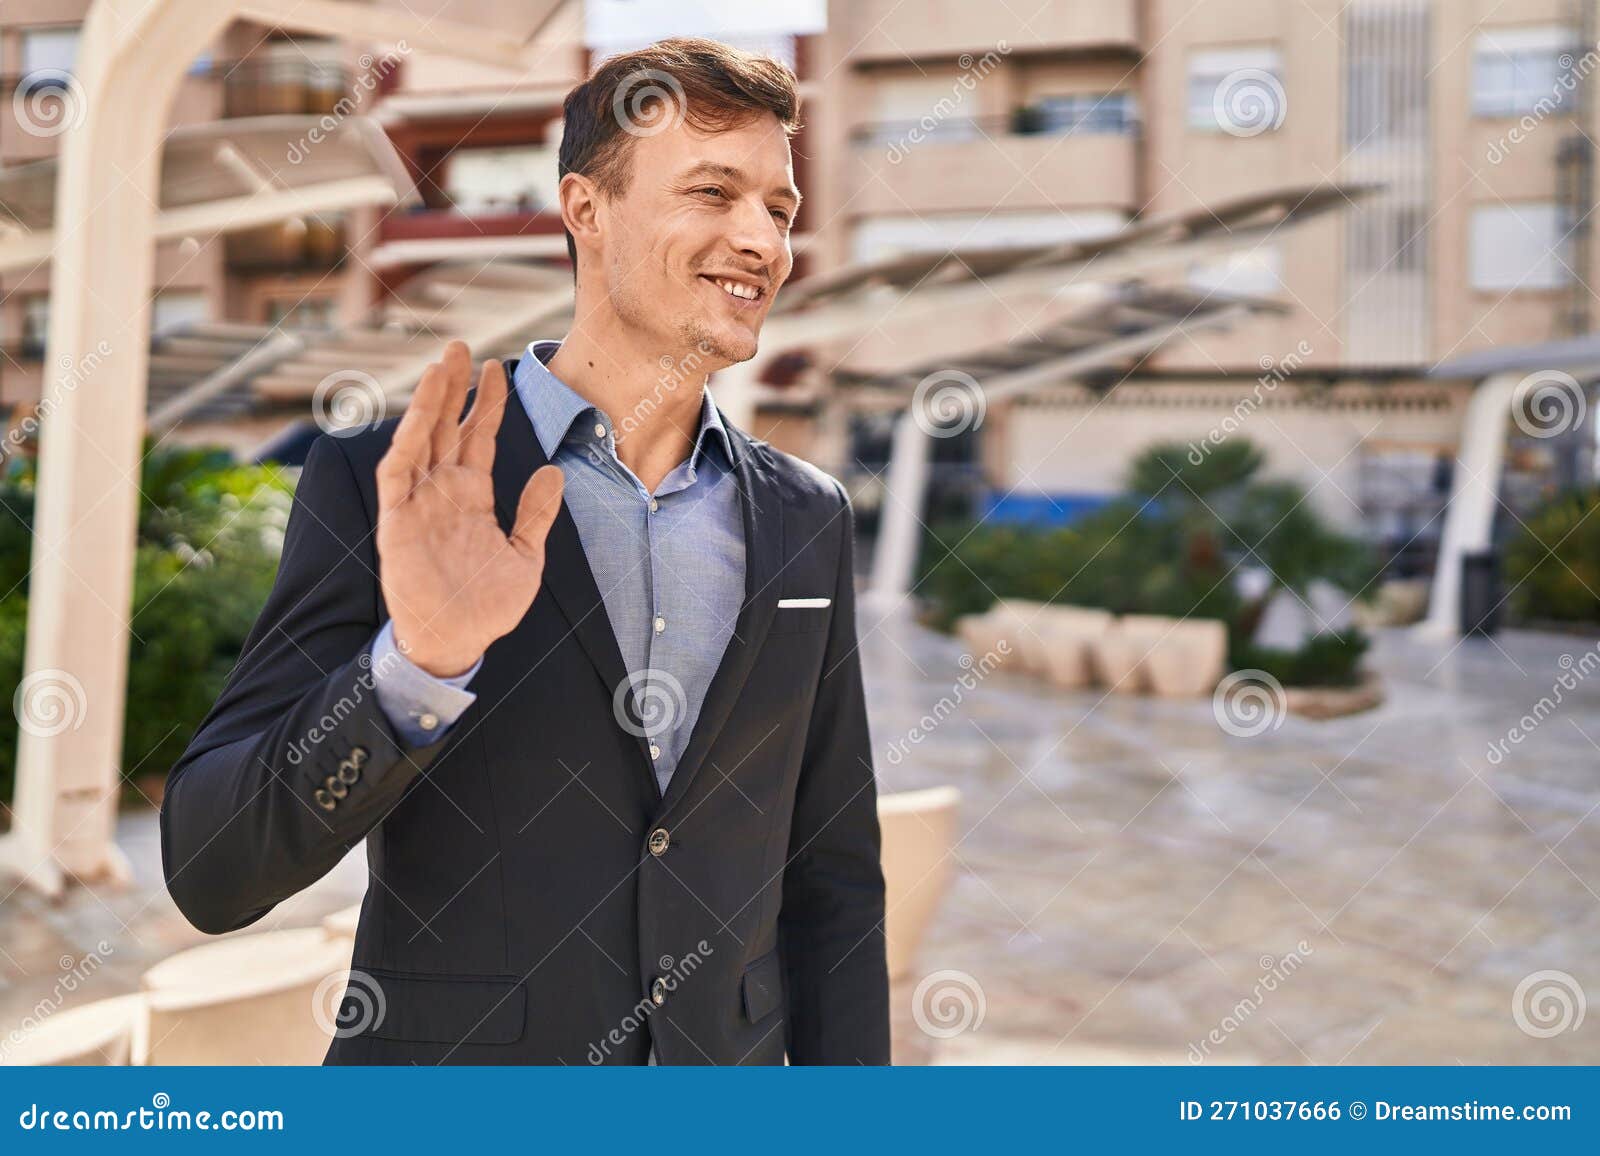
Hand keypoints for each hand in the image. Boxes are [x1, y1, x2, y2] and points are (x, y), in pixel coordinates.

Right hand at [375, 340, 563, 677]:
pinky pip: (398, 472)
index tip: (497, 368)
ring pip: (420, 439)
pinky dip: (407, 441)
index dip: (485, 404)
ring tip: (441, 363)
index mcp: (472, 497)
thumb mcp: (526, 556)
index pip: (477, 438)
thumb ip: (536, 514)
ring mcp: (418, 503)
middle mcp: (442, 492)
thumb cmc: (487, 606)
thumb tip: (556, 472)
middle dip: (453, 387)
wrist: (456, 642)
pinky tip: (419, 414)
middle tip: (461, 345)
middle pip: (446, 427)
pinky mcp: (397, 520)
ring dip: (429, 402)